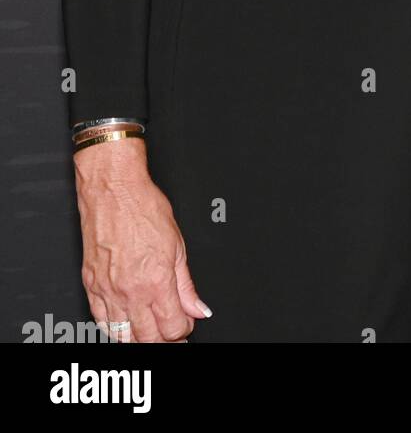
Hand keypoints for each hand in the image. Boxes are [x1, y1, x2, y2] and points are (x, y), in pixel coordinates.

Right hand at [74, 145, 211, 342]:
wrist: (113, 190)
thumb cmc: (143, 208)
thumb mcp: (178, 245)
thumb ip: (187, 285)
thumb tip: (199, 308)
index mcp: (156, 281)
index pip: (172, 328)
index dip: (183, 330)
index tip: (187, 322)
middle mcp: (130, 291)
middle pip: (148, 338)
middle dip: (165, 340)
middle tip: (172, 331)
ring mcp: (108, 291)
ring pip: (123, 337)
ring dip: (140, 338)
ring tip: (152, 331)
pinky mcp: (91, 286)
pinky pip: (102, 322)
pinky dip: (116, 330)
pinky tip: (127, 325)